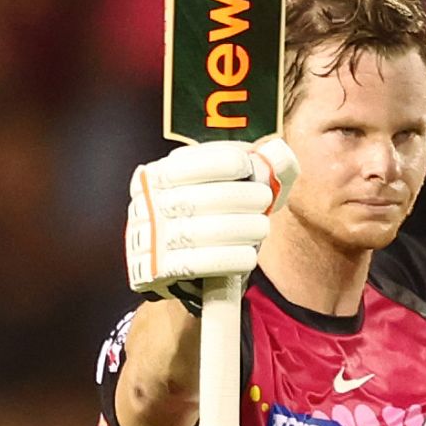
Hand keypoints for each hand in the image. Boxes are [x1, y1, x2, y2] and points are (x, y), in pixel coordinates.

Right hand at [125, 137, 296, 302]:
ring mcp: (149, 239)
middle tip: (264, 200)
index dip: (227, 161)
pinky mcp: (157, 271)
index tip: (250, 167)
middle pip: (202, 198)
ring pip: (204, 232)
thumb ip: (249, 167)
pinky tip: (249, 256)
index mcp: (156, 176)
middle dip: (244, 196)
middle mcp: (146, 205)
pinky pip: (201, 263)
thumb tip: (279, 154)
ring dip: (244, 228)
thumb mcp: (212, 187)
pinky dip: (232, 258)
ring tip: (261, 227)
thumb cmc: (202, 219)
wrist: (170, 269)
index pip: (190, 161)